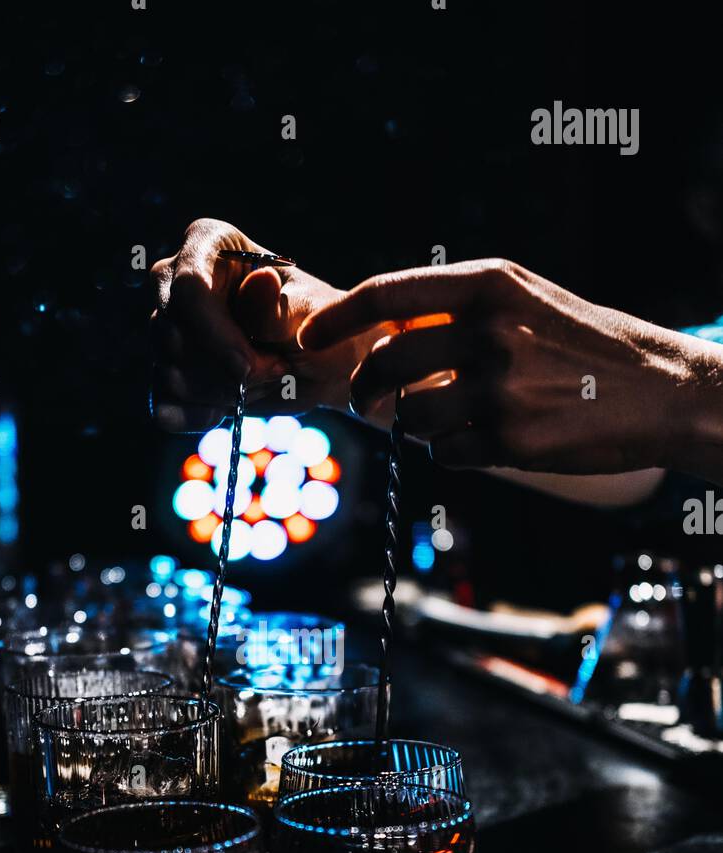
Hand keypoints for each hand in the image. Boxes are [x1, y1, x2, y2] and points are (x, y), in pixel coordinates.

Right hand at [149, 218, 374, 430]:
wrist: (321, 366)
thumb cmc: (320, 327)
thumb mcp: (309, 315)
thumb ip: (275, 307)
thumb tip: (261, 280)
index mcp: (210, 245)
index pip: (187, 285)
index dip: (213, 334)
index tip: (248, 367)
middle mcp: (178, 280)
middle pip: (171, 334)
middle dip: (225, 368)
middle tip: (274, 368)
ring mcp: (170, 327)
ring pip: (170, 373)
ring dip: (223, 392)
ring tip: (262, 379)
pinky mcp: (171, 370)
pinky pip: (161, 404)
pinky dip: (194, 416)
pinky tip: (223, 413)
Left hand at [299, 259, 722, 474]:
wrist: (657, 388)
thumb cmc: (581, 344)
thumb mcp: (525, 301)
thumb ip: (457, 310)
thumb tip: (382, 333)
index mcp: (489, 284)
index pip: (388, 294)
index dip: (338, 319)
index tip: (309, 338)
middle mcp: (490, 330)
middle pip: (386, 363)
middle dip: (365, 390)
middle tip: (366, 402)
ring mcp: (500, 386)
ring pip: (411, 416)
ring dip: (414, 426)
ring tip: (447, 420)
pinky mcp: (511, 438)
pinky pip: (446, 454)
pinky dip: (453, 454)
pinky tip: (487, 440)